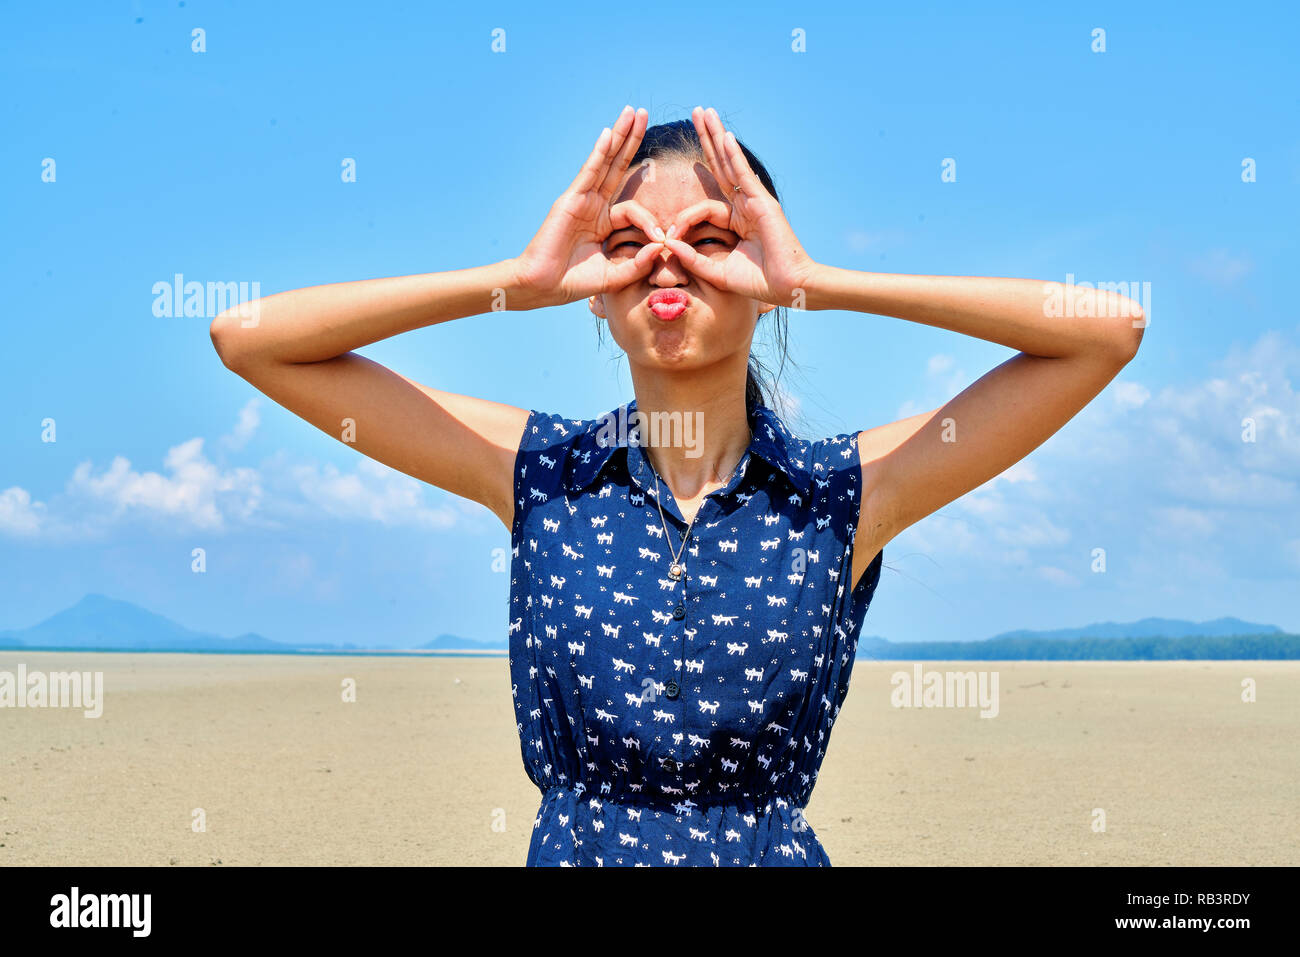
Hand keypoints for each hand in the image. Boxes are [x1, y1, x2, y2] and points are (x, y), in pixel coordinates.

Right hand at [511, 106, 665, 309]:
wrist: (543, 286)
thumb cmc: (574, 282)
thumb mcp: (615, 275)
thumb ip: (638, 263)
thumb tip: (662, 245)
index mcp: (603, 223)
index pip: (633, 210)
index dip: (650, 223)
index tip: (663, 239)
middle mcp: (593, 207)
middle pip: (617, 167)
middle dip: (632, 140)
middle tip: (643, 113)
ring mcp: (582, 200)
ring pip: (605, 163)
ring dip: (620, 136)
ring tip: (632, 112)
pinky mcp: (571, 200)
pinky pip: (589, 172)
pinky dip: (599, 152)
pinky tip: (609, 134)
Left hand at [661, 107, 818, 307]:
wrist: (788, 287)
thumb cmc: (758, 283)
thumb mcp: (716, 271)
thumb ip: (692, 258)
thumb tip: (667, 243)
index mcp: (736, 221)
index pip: (704, 207)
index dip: (683, 219)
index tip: (667, 237)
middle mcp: (745, 206)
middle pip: (720, 167)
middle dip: (706, 140)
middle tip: (695, 113)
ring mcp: (754, 201)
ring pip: (729, 164)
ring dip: (716, 136)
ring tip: (704, 112)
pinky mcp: (762, 202)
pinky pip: (743, 175)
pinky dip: (733, 155)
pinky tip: (723, 136)